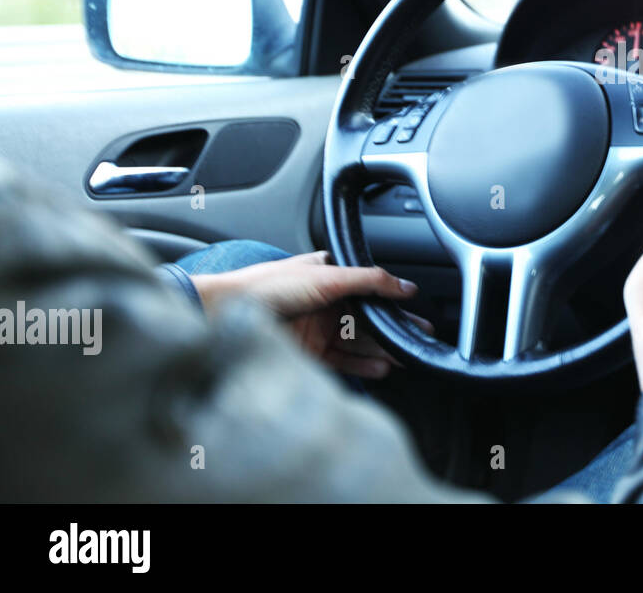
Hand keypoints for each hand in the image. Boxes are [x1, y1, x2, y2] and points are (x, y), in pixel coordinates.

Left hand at [192, 251, 426, 378]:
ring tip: (405, 355)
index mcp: (329, 276)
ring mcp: (318, 328)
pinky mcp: (310, 352)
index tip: (414, 309)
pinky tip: (381, 367)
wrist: (224, 315)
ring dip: (382, 348)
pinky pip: (344, 359)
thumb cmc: (266, 288)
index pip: (369, 288)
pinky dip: (363, 364)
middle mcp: (325, 302)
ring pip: (359, 340)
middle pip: (368, 317)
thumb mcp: (325, 275)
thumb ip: (368, 281)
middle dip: (394, 327)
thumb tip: (404, 286)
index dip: (392, 300)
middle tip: (419, 336)